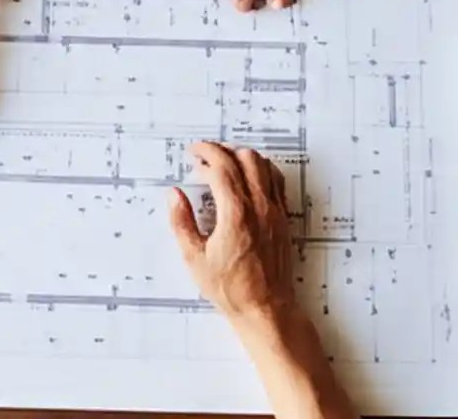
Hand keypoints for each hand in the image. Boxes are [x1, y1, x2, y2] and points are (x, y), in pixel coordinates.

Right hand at [168, 142, 296, 323]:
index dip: (205, 154)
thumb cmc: (233, 289)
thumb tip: (174, 197)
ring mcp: (274, 212)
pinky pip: (277, 181)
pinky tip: (251, 176)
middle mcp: (259, 208)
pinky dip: (262, 169)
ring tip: (225, 162)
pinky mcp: (282, 219)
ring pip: (264, 165)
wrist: (265, 307)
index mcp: (236, 214)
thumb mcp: (195, 258)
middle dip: (222, 151)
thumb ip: (182, 222)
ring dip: (242, 157)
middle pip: (244, 159)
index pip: (222, 168)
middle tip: (205, 156)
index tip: (194, 154)